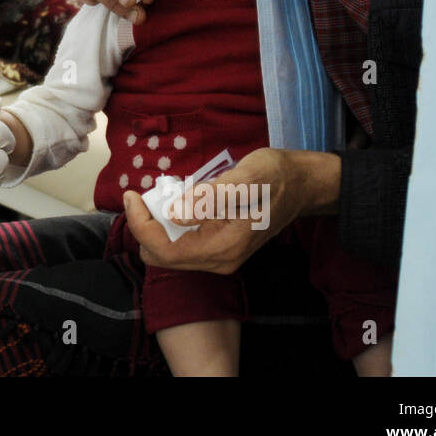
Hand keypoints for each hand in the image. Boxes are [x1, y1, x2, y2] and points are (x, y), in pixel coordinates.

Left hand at [121, 147, 339, 273]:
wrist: (303, 184)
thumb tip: (173, 213)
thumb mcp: (244, 178)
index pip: (164, 251)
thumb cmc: (276, 176)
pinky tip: (176, 202)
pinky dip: (170, 226)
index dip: (140, 225)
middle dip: (145, 227)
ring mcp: (222, 257)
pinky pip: (183, 245)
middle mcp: (221, 260)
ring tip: (159, 196)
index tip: (132, 195)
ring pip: (171, 252)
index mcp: (224, 247)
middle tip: (143, 195)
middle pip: (162, 256)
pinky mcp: (222, 248)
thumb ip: (209, 197)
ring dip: (157, 227)